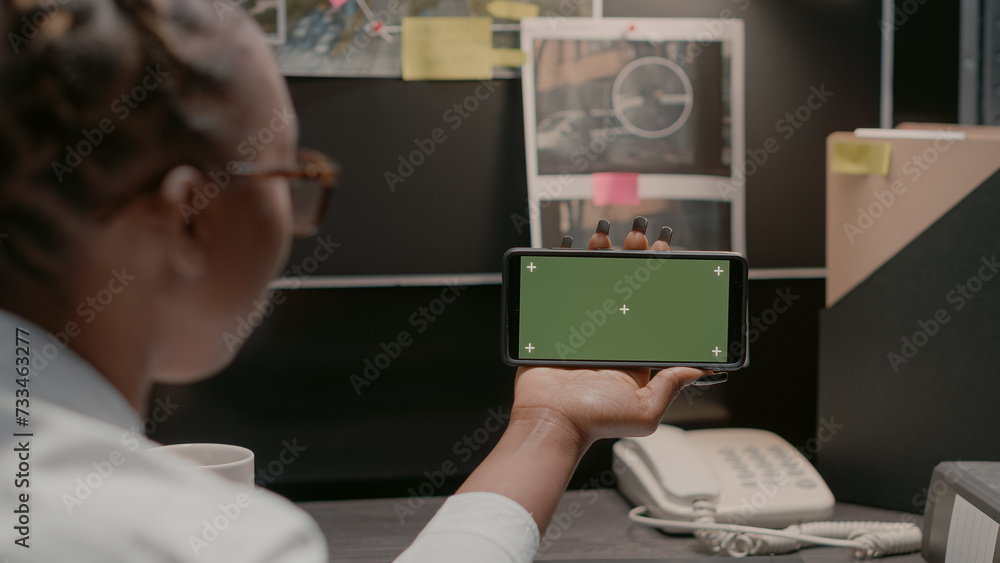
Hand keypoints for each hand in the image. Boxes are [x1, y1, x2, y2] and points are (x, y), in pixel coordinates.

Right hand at [511, 217, 707, 448]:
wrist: (552, 420)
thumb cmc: (594, 420)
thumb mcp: (645, 408)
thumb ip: (671, 385)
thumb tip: (700, 367)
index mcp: (633, 354)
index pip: (652, 307)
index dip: (659, 279)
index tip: (665, 255)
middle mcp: (609, 339)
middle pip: (624, 287)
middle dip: (632, 258)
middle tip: (638, 236)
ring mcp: (582, 330)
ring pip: (594, 283)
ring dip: (600, 256)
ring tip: (605, 235)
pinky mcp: (556, 326)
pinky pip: (562, 291)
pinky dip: (564, 267)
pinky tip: (569, 248)